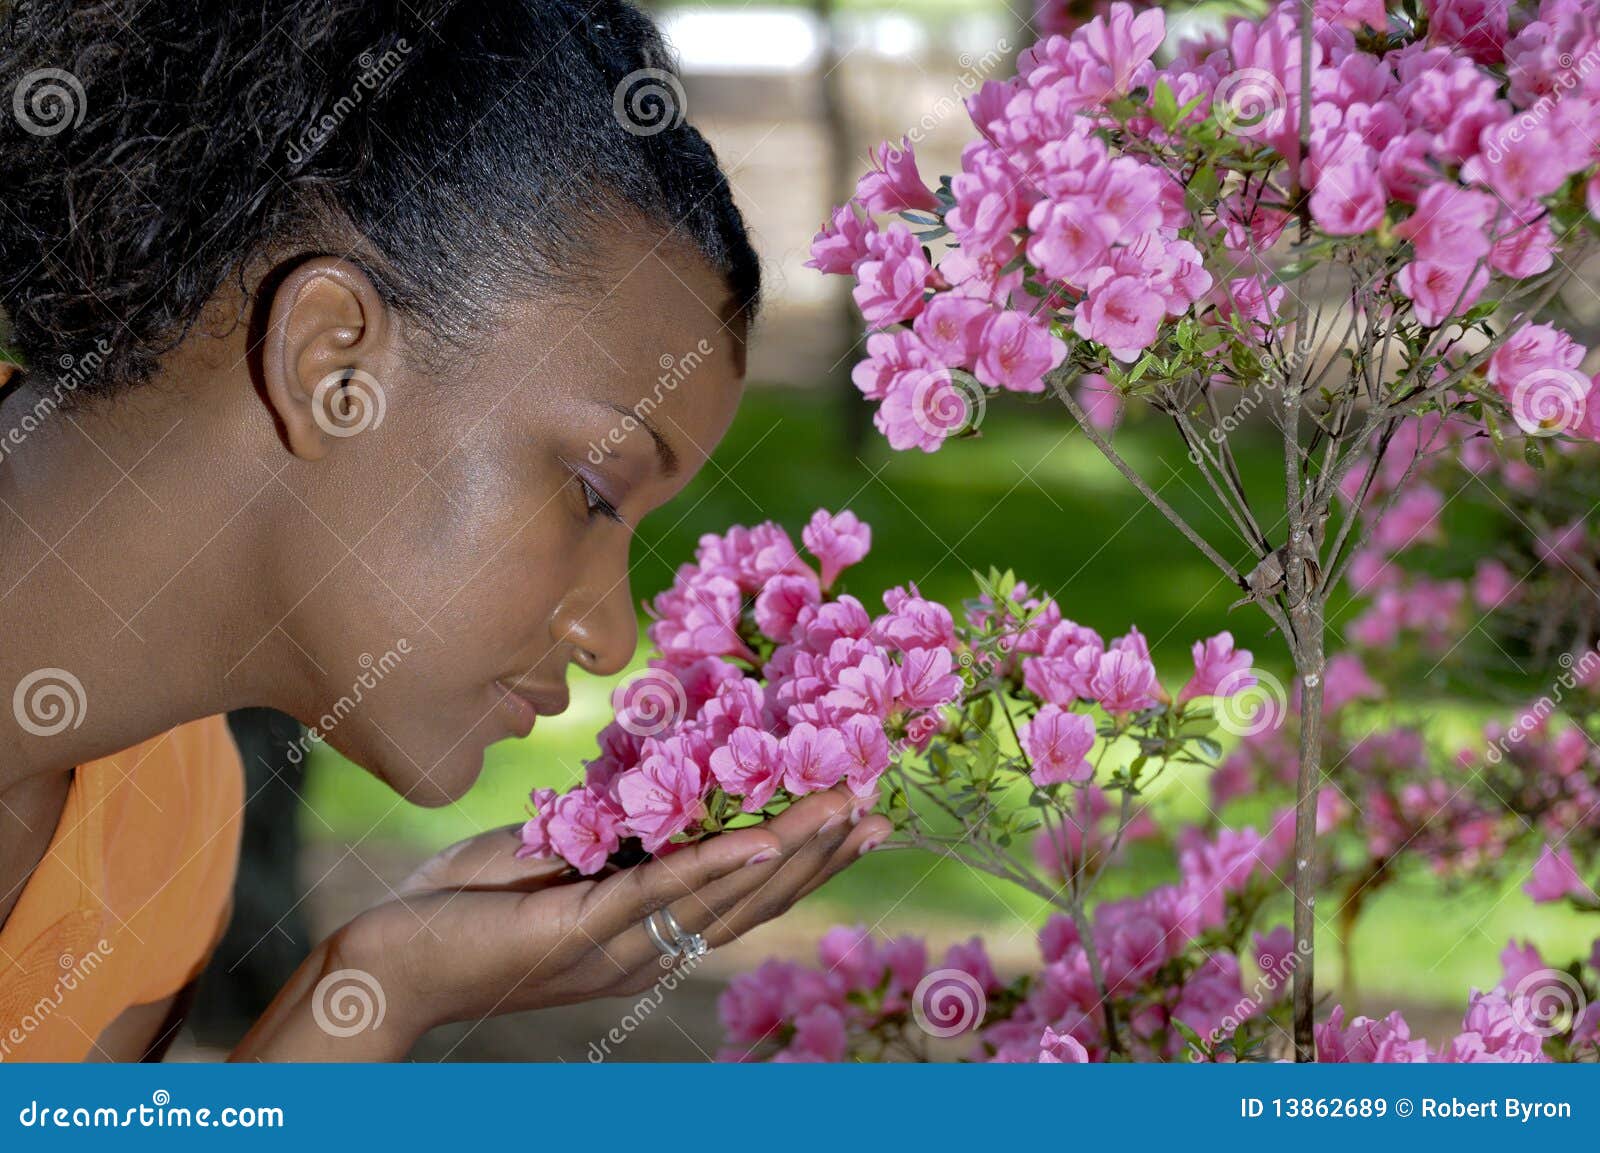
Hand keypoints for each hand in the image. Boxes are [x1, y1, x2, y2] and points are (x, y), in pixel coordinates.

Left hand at [232, 787, 887, 1059]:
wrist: (379, 964)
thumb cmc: (457, 908)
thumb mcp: (550, 857)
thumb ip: (607, 833)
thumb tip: (654, 783)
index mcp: (641, 933)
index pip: (739, 898)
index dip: (802, 864)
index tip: (858, 821)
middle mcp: (643, 951)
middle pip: (749, 902)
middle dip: (818, 858)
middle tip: (879, 812)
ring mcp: (613, 946)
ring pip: (718, 897)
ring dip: (788, 854)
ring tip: (844, 810)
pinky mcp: (573, 931)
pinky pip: (654, 894)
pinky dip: (714, 866)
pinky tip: (763, 839)